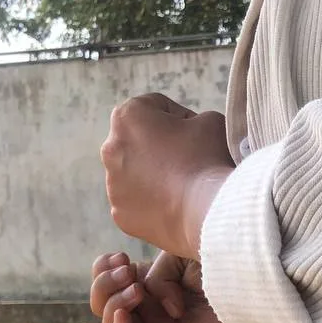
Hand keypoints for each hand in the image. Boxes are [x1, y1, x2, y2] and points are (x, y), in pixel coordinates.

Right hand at [90, 250, 233, 322]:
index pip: (107, 281)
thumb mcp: (176, 259)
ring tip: (136, 289)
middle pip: (102, 303)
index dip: (102, 268)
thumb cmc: (219, 266)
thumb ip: (153, 276)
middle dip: (105, 284)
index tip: (121, 256)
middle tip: (127, 271)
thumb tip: (151, 302)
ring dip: (113, 303)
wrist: (248, 283)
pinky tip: (126, 315)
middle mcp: (150, 307)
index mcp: (148, 282)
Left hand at [99, 93, 234, 261]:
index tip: (196, 135)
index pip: (155, 108)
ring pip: (135, 175)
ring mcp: (113, 185)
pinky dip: (153, 205)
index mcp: (127, 117)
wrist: (208, 212)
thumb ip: (194, 118)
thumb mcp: (211, 121)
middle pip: (139, 142)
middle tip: (190, 162)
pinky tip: (175, 207)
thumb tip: (190, 131)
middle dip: (161, 149)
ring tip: (183, 188)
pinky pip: (136, 205)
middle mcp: (111, 148)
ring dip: (154, 177)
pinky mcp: (121, 214)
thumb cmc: (208, 161)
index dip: (182, 119)